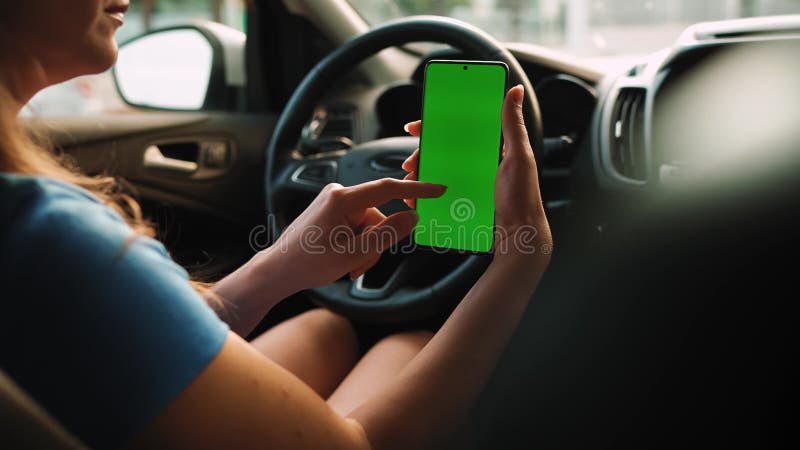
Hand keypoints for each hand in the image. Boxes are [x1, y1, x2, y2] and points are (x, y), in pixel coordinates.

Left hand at [271, 179, 446, 287]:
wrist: (277, 270)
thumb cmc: (308, 262)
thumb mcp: (354, 254)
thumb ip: (387, 234)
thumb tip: (412, 217)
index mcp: (342, 199)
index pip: (388, 189)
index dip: (416, 190)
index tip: (437, 189)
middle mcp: (338, 194)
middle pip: (379, 216)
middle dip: (376, 243)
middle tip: (360, 266)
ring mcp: (334, 202)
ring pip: (369, 225)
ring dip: (366, 248)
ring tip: (349, 267)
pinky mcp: (331, 211)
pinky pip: (357, 226)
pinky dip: (357, 244)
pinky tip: (345, 260)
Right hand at [401, 84, 550, 260]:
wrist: (519, 236)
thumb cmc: (523, 198)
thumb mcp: (519, 157)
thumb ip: (513, 125)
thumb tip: (515, 92)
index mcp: (492, 148)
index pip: (460, 129)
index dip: (437, 125)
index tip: (417, 127)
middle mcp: (479, 163)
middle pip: (444, 150)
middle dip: (422, 154)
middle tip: (411, 163)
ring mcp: (471, 182)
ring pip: (439, 172)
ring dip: (421, 174)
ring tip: (412, 183)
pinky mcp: (465, 200)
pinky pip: (440, 193)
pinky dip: (426, 193)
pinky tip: (418, 198)